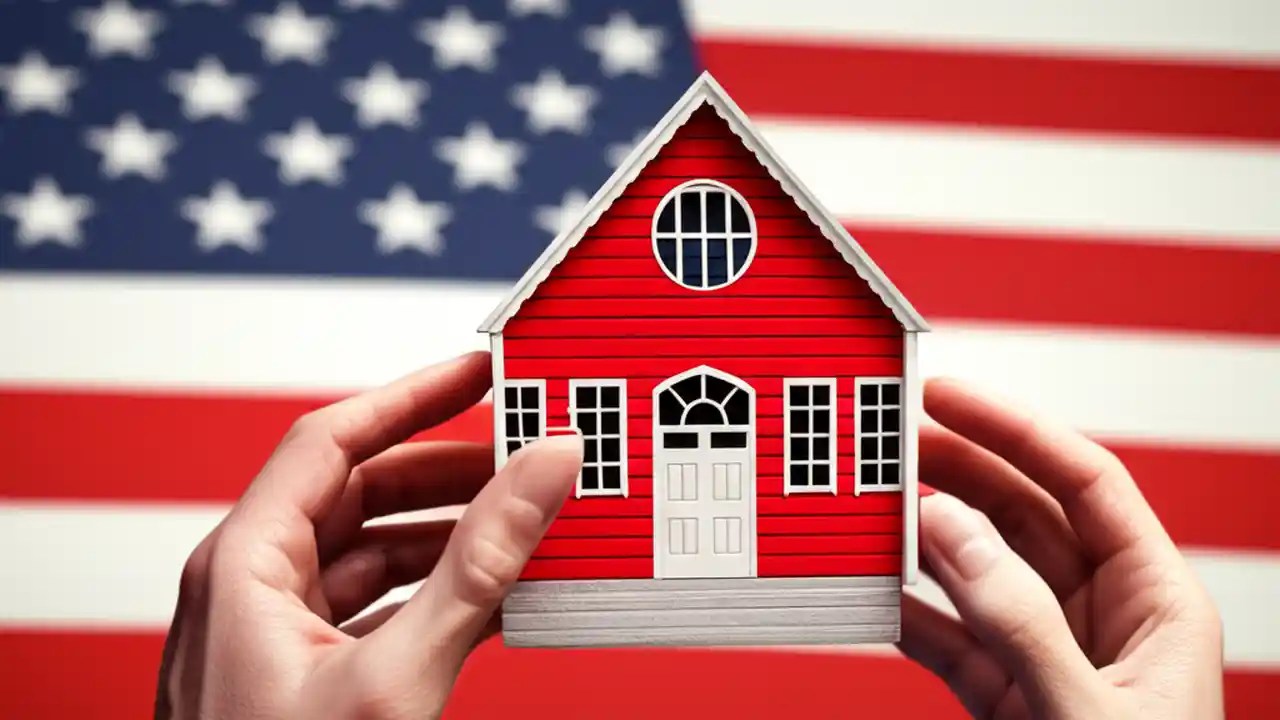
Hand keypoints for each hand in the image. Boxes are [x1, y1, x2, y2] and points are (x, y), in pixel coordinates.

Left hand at [154, 351, 582, 718]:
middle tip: (522, 458)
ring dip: (449, 537)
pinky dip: (437, 593)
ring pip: (371, 552)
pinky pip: (377, 606)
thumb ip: (475, 569)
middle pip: (357, 493)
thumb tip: (538, 475)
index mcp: (244, 564)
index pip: (331, 441)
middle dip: (447, 472)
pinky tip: (493, 598)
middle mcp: (251, 588)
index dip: (411, 397)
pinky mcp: (305, 676)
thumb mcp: (393, 678)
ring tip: (523, 529)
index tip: (478, 373)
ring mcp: (275, 635)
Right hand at [899, 379, 1223, 718]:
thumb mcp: (1092, 710)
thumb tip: (950, 529)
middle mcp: (1102, 622)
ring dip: (924, 543)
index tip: (950, 399)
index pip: (1086, 484)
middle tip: (897, 446)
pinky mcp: (1006, 700)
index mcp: (1158, 606)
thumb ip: (1020, 622)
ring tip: (875, 513)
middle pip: (1022, 517)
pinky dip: (908, 614)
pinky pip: (948, 639)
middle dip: (958, 474)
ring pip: (977, 574)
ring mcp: (1048, 659)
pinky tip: (876, 589)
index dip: (1016, 431)